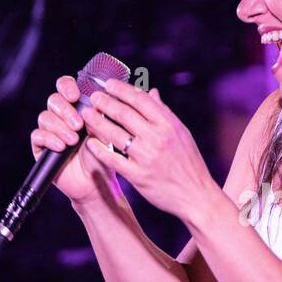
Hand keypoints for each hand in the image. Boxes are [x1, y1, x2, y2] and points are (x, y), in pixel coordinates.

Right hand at [30, 75, 118, 204]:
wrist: (94, 184)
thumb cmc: (101, 158)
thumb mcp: (104, 136)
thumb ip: (100, 118)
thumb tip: (96, 103)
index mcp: (77, 108)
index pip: (66, 87)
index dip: (67, 86)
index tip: (75, 95)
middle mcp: (61, 116)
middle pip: (53, 100)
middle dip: (65, 110)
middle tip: (78, 124)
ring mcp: (50, 130)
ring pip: (45, 117)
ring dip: (60, 127)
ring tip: (73, 141)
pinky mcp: (40, 146)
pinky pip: (38, 135)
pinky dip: (49, 139)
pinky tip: (61, 146)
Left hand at [82, 80, 217, 220]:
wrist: (196, 196)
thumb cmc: (189, 163)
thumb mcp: (182, 134)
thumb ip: (164, 112)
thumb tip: (151, 92)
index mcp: (169, 125)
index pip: (141, 100)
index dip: (122, 90)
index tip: (109, 84)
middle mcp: (158, 138)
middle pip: (124, 114)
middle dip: (105, 102)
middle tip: (93, 97)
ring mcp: (147, 157)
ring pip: (115, 134)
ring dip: (97, 122)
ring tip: (86, 114)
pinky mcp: (138, 176)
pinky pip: (113, 159)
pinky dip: (99, 149)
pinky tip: (90, 142)